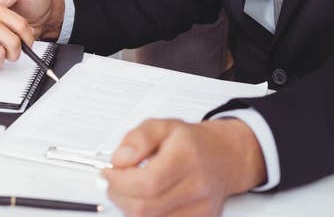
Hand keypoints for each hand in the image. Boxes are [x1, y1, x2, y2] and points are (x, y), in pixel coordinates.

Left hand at [104, 118, 266, 216]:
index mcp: (186, 155)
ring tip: (130, 189)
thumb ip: (138, 138)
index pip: (148, 182)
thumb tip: (119, 160)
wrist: (224, 157)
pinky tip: (146, 200)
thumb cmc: (192, 142)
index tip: (109, 173)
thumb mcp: (162, 126)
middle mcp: (197, 185)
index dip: (120, 182)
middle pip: (146, 208)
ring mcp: (201, 208)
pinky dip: (147, 215)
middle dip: (120, 196)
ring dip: (131, 208)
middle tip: (113, 183)